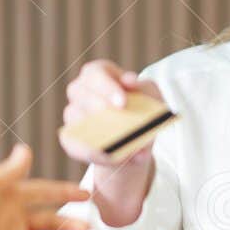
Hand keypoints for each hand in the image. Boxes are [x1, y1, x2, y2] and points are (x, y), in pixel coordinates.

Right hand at [60, 60, 161, 227]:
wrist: (138, 150)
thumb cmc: (147, 119)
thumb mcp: (156, 103)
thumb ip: (149, 92)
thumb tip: (133, 88)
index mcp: (100, 79)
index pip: (95, 72)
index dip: (106, 82)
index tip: (124, 95)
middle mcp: (81, 97)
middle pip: (80, 92)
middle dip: (100, 101)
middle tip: (120, 111)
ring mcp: (74, 121)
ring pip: (76, 119)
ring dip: (100, 129)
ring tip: (126, 140)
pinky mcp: (73, 144)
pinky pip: (76, 147)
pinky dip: (94, 152)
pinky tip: (113, 156)